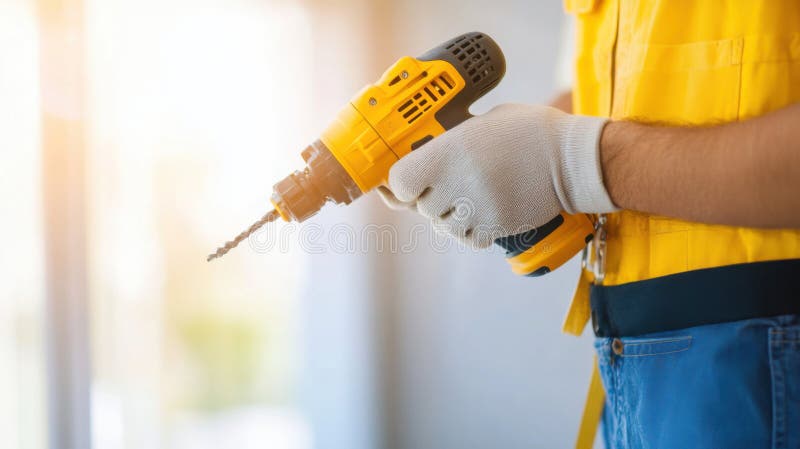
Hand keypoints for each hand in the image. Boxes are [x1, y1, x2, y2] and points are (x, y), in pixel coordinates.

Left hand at [381, 103, 616, 246]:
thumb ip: (451, 141)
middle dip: (433, 199)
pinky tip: (488, 211)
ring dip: (453, 216)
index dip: (402, 185)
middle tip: (454, 184)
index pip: (400, 182)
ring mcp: (476, 208)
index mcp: (447, 152)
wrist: (571, 157)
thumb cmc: (527, 132)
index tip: (410, 183)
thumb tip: (425, 153)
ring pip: (444, 226)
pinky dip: (474, 230)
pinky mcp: (496, 227)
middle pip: (422, 207)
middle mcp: (456, 182)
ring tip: (475, 195)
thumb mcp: (482, 122)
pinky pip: (469, 238)